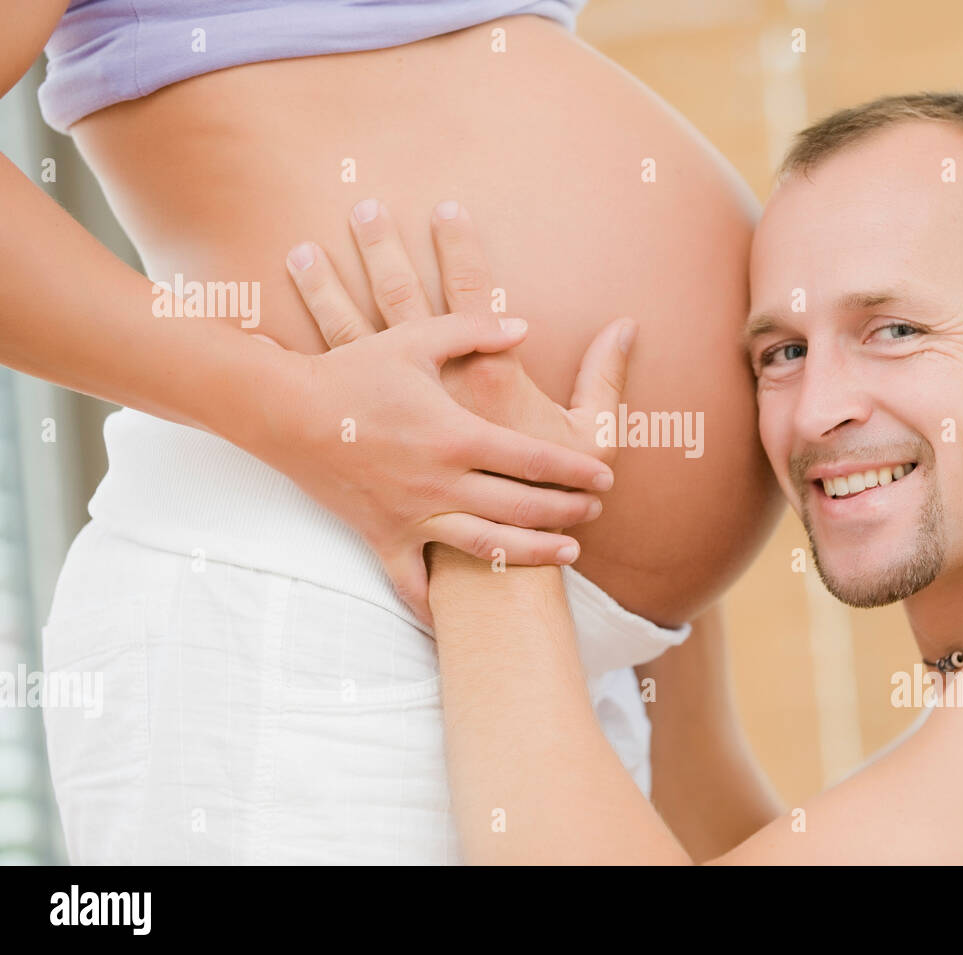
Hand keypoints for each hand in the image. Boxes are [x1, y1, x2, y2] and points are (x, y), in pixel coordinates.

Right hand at [276, 199, 634, 617]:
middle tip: (596, 511)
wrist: (284, 411)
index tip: (606, 478)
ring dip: (533, 554)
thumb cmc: (354, 372)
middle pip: (522, 508)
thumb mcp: (416, 340)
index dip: (576, 471)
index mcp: (457, 436)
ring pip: (486, 547)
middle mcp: (441, 483)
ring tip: (568, 553)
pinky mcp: (382, 537)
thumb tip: (525, 324)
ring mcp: (412, 516)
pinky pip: (412, 584)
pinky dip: (437, 605)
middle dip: (567, 512)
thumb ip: (476, 330)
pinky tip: (465, 618)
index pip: (534, 461)